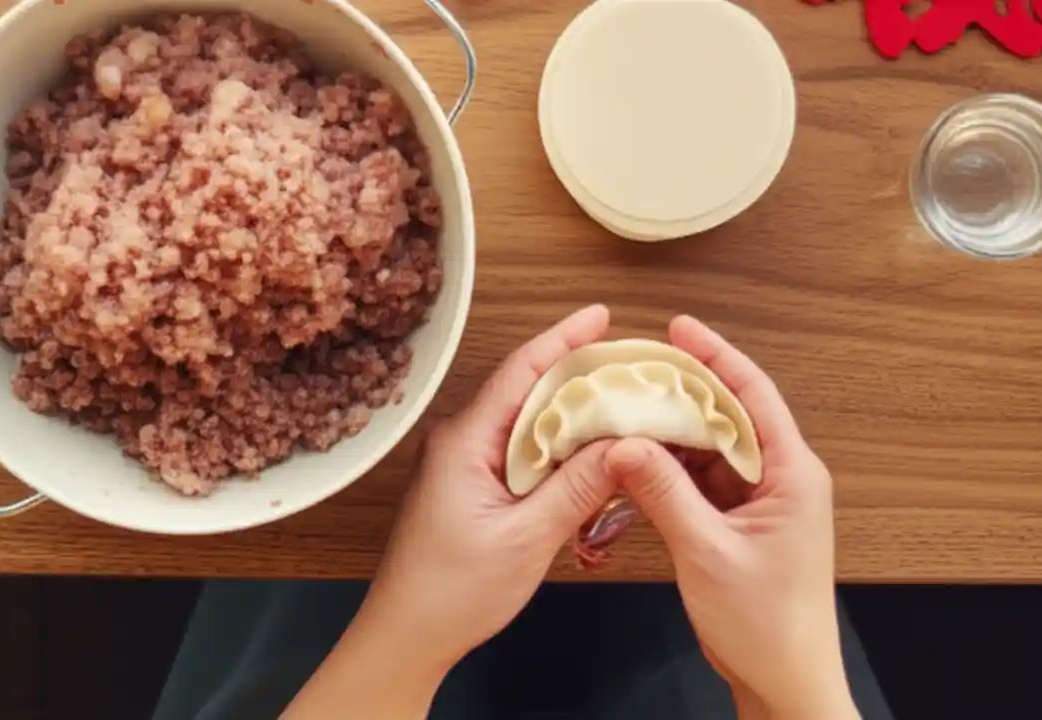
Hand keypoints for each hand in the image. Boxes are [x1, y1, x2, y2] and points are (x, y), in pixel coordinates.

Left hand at [286, 305, 625, 717]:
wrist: (407, 636)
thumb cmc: (453, 592)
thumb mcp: (527, 539)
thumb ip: (577, 487)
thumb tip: (625, 442)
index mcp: (465, 440)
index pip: (521, 372)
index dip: (563, 339)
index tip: (601, 314)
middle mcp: (461, 440)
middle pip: (528, 392)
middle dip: (580, 376)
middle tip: (634, 368)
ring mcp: (464, 463)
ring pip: (527, 424)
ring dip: (572, 416)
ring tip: (624, 405)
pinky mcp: (471, 486)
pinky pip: (521, 452)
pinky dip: (557, 450)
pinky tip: (590, 456)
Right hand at [611, 316, 857, 719]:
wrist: (784, 680)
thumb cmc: (767, 625)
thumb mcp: (707, 552)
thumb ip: (664, 493)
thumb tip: (624, 444)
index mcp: (793, 474)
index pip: (753, 394)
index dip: (715, 355)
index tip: (678, 328)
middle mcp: (781, 477)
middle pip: (729, 413)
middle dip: (682, 389)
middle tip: (634, 369)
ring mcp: (760, 499)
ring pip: (711, 445)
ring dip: (671, 430)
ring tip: (625, 410)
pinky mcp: (739, 520)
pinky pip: (701, 477)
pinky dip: (669, 466)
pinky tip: (635, 459)